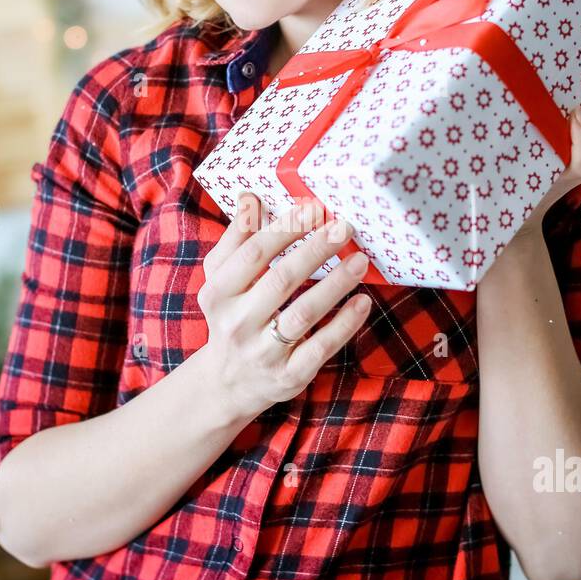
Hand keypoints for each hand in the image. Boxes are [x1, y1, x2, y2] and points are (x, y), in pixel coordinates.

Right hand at [197, 192, 373, 421]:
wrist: (228, 382)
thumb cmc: (231, 317)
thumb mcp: (221, 280)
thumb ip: (236, 239)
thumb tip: (250, 197)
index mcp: (218, 294)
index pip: (252, 254)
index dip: (285, 229)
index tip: (313, 208)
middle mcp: (237, 324)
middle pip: (281, 280)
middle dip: (316, 250)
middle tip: (344, 227)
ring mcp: (263, 353)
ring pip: (304, 314)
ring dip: (336, 284)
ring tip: (360, 260)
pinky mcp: (289, 375)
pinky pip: (322, 346)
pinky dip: (345, 323)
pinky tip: (363, 301)